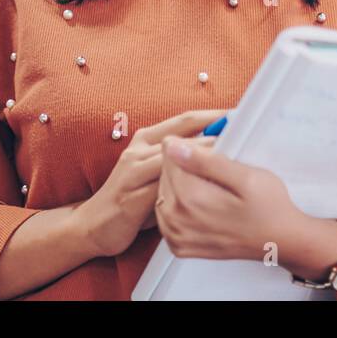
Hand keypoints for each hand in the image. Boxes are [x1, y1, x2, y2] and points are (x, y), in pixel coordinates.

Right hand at [75, 110, 225, 258]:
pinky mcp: (132, 197)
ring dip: (204, 155)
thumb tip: (219, 151)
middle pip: (184, 134)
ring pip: (175, 158)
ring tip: (232, 153)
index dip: (214, 115)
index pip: (186, 119)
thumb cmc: (132, 198)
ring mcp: (133, 172)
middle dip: (215, 132)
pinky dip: (187, 184)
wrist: (94, 224)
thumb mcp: (156, 173)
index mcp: (146, 139)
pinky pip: (164, 188)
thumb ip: (181, 160)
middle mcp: (139, 150)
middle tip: (242, 129)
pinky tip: (207, 187)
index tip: (238, 113)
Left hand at [154, 134, 302, 262]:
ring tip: (207, 185)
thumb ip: (207, 161)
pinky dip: (174, 206)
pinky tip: (195, 202)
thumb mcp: (245, 176)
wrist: (280, 240)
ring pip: (161, 194)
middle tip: (212, 168)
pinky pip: (163, 217)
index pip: (169, 157)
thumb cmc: (269, 208)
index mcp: (191, 198)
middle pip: (163, 175)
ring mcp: (177, 236)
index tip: (207, 149)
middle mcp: (178, 220)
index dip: (186, 146)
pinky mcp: (180, 246)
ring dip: (177, 184)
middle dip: (182, 165)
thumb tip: (173, 148)